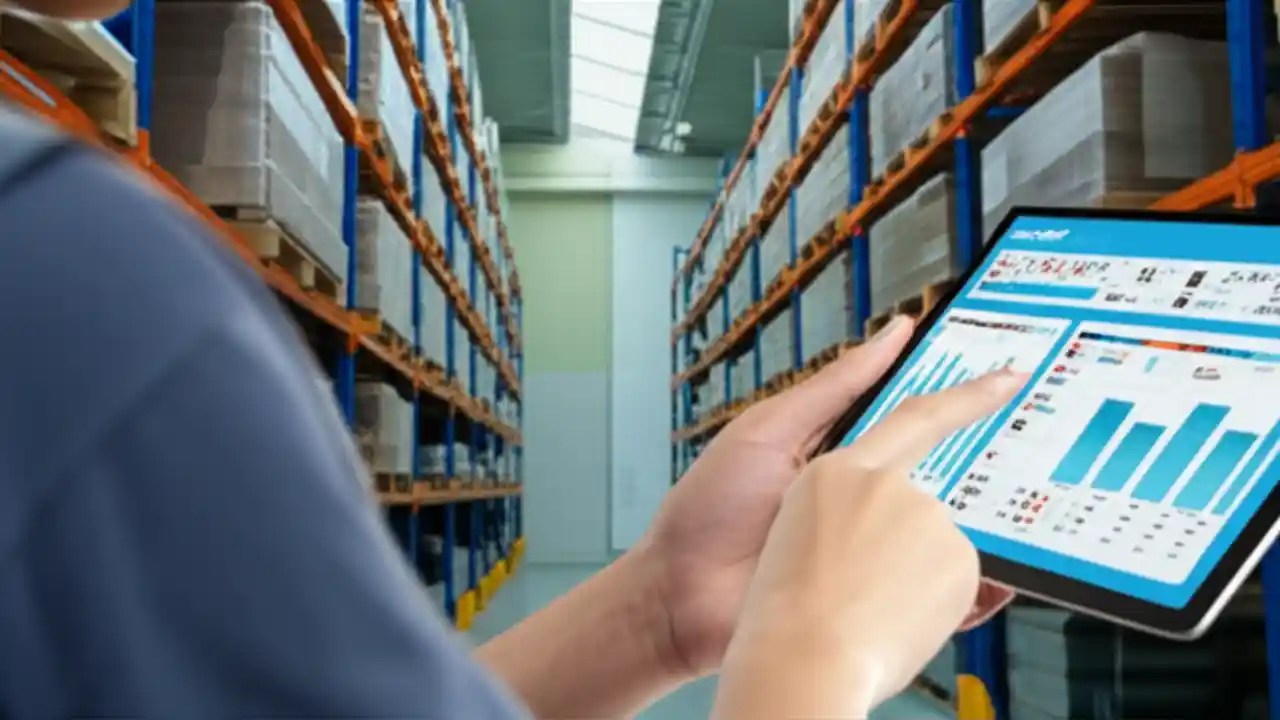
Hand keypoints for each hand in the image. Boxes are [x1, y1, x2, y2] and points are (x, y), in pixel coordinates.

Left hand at [640, 316, 1010, 675]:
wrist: (677, 598)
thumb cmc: (710, 506)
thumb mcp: (771, 430)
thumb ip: (834, 386)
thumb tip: (894, 332)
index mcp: (845, 450)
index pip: (916, 417)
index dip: (960, 399)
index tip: (1010, 377)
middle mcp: (865, 497)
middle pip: (943, 478)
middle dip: (993, 468)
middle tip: (1043, 447)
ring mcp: (868, 550)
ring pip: (944, 536)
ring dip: (988, 530)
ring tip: (1034, 516)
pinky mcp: (868, 598)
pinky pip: (929, 594)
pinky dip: (967, 591)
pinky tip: (999, 583)